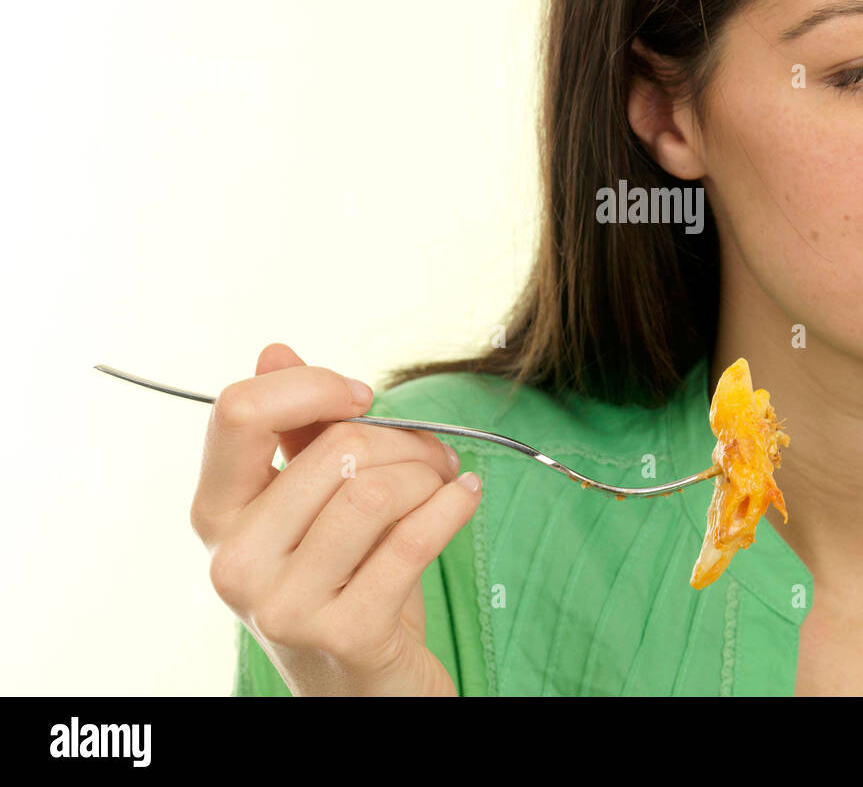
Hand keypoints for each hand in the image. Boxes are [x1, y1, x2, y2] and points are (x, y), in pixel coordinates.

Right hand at [190, 342, 479, 694]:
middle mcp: (235, 561)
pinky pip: (412, 541)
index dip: (312, 386)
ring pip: (375, 490)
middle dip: (404, 438)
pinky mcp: (344, 634)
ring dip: (430, 473)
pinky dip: (454, 506)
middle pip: (335, 448)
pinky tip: (468, 497)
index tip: (361, 397)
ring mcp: (284, 604)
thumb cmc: (340, 580)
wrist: (362, 688)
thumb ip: (293, 432)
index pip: (239, 413)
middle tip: (433, 454)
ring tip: (449, 480)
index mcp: (217, 514)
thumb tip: (274, 351)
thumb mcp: (310, 505)